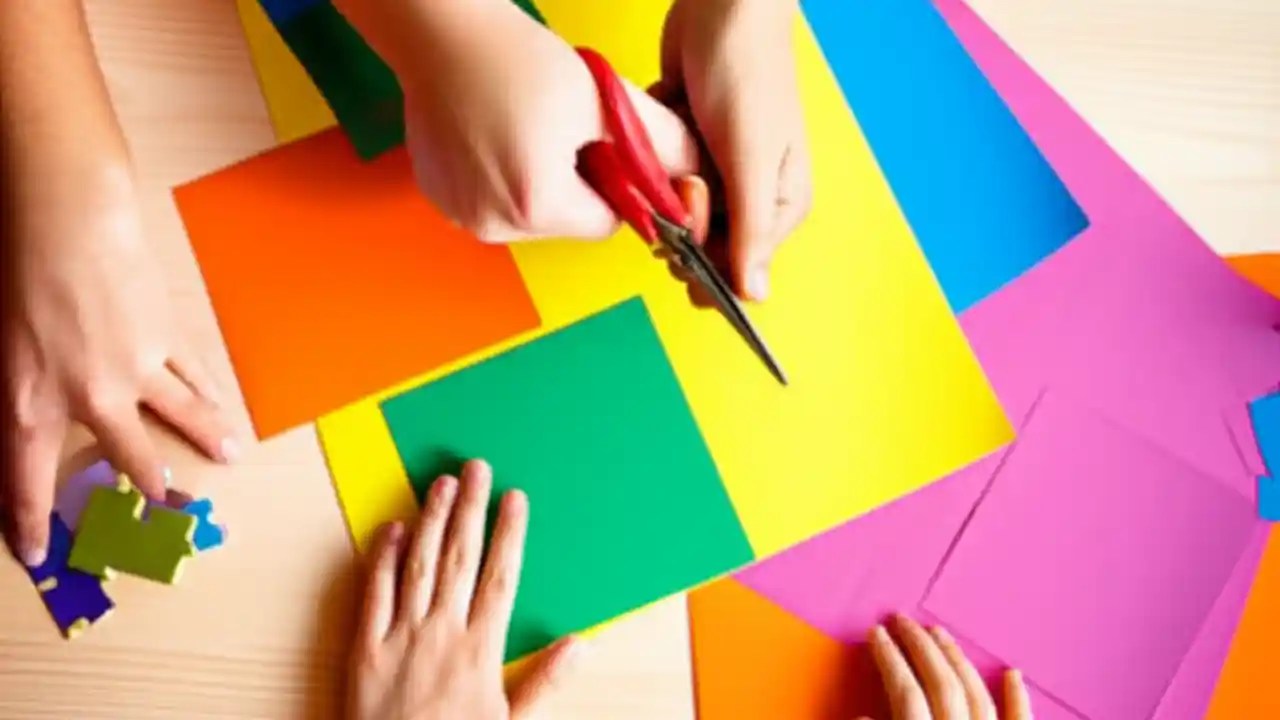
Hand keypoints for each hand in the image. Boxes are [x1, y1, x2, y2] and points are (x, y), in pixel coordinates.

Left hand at [3, 162, 236, 566]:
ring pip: (180, 414)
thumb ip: (19, 389)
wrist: (69, 224)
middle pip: (127, 455)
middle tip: (165, 508)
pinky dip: (209, 390)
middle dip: (147, 486)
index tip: (35, 553)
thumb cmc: (18, 273)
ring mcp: (137, 368)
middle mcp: (92, 398)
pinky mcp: (164, 336)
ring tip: (230, 455)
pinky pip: (192, 371)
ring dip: (206, 437)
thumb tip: (36, 409)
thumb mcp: (0, 349)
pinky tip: (224, 403)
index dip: (28, 522)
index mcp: (34, 404)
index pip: (27, 481)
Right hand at [341, 0, 696, 242]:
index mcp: (536, 204)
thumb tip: (694, 172)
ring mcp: (463, 216)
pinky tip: (499, 136)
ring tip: (529, 129)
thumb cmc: (516, 60)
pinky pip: (495, 203)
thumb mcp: (603, 101)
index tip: (604, 148)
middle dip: (578, 184)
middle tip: (564, 129)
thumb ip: (661, 143)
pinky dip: (505, 178)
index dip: (617, 187)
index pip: (606, 224)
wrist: (442, 36)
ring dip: (542, 181)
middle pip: (568, 223)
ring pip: (532, 214)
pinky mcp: (443, 203)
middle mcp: (494, 223)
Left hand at [348, 459, 579, 719]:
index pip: (500, 577)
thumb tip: (579, 647)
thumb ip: (543, 682)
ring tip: (441, 483)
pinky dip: (381, 560)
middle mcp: (441, 633)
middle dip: (470, 509)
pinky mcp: (364, 650)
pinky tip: (392, 529)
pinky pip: (373, 595)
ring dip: (431, 521)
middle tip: (477, 469)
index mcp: (480, 650)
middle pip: (460, 558)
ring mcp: (399, 637)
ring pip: (418, 566)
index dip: (509, 534)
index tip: (514, 499)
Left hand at [655, 0, 812, 300]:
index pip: (736, 269)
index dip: (704, 264)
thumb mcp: (751, 159)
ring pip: (673, 212)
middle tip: (679, 181)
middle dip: (680, 222)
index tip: (683, 242)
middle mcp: (749, 193)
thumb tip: (755, 297)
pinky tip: (655, 134)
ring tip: (668, 151)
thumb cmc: (748, 75)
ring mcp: (714, 169)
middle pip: (700, 243)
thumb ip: (750, 230)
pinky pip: (657, 175)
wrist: (723, 5)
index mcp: (779, 204)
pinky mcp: (685, 146)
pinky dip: (649, 161)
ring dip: (660, 189)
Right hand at [864, 615, 1031, 719]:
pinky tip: (1012, 673)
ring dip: (957, 659)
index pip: (905, 692)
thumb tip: (860, 716)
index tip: (876, 631)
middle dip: (920, 647)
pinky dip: (1018, 696)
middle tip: (902, 619)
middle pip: (942, 683)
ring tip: (939, 632)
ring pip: (977, 693)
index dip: (888, 659)